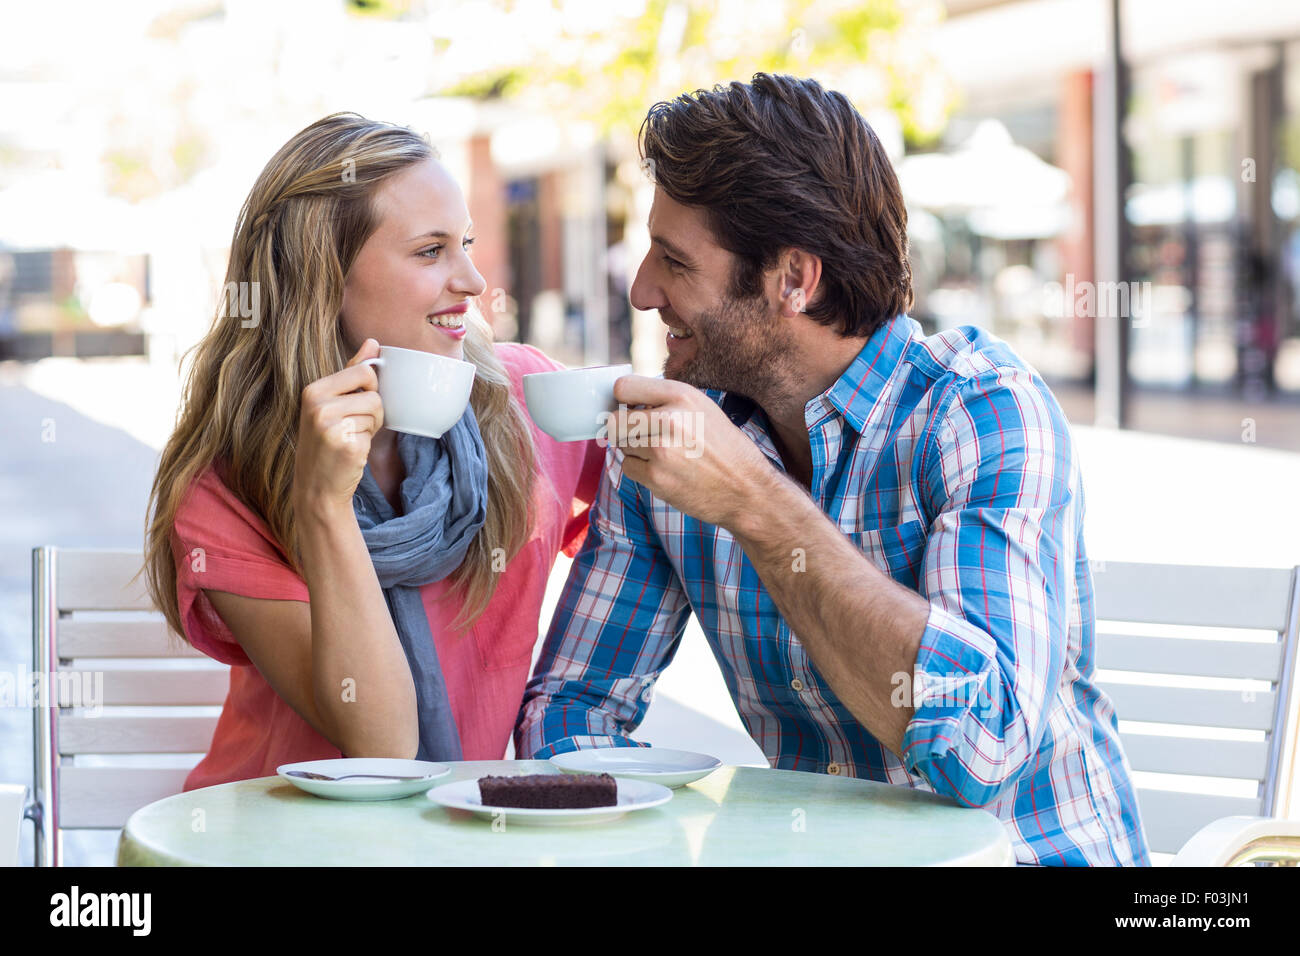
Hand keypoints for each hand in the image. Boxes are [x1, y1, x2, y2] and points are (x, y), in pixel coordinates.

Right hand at [292, 338, 384, 518]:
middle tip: (354, 425)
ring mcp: (330, 425)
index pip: (363, 371)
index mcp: (313, 390)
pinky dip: (367, 442)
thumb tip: (372, 342)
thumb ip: (352, 371)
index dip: (369, 389)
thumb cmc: (327, 442)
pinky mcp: (345, 444)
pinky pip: (373, 431)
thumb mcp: (332, 403)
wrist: (317, 486)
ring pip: (376, 411)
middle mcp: (318, 405)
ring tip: (350, 438)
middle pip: (373, 391)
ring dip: (371, 427)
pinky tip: (350, 451)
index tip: (354, 405)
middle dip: (373, 408)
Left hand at [603, 375, 774, 529]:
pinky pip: (627, 467)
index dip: (623, 400)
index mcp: (682, 395)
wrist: (746, 489)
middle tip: (645, 436)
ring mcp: (660, 450)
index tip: (630, 409)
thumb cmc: (724, 447)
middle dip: (625, 429)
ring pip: (620, 445)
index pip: (623, 388)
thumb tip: (625, 402)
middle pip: (614, 420)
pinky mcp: (656, 477)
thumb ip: (666, 400)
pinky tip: (665, 470)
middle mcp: (669, 419)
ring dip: (635, 450)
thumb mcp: (702, 408)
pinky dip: (641, 471)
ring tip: (664, 454)